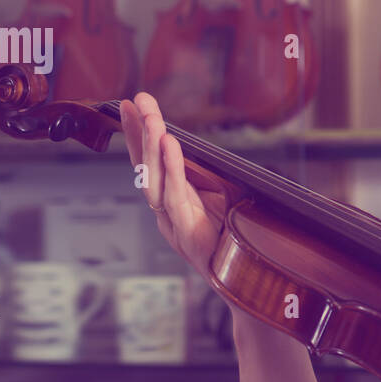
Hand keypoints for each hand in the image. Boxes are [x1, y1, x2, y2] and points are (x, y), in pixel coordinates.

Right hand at [119, 92, 225, 285]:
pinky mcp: (187, 234)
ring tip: (153, 119)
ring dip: (152, 147)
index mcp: (171, 201)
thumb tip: (192, 143)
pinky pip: (175, 196)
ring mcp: (173, 224)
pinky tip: (170, 144)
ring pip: (155, 181)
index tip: (130, 104)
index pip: (149, 162)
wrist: (250, 280)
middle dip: (140, 132)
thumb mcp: (222, 196)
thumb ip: (205, 174)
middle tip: (137, 101)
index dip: (138, 134)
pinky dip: (172, 169)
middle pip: (145, 168)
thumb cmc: (235, 239)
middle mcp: (166, 212)